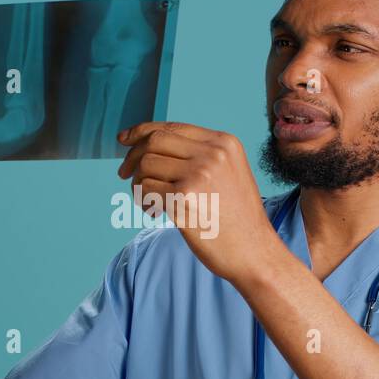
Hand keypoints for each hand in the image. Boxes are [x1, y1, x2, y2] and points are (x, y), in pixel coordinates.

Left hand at [116, 122, 278, 282]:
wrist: (254, 252)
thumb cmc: (238, 218)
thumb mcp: (230, 172)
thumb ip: (200, 155)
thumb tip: (152, 144)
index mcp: (224, 142)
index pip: (173, 127)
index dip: (142, 131)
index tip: (124, 139)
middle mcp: (212, 153)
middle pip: (154, 140)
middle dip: (133, 155)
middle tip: (124, 173)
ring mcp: (198, 174)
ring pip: (146, 165)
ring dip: (137, 183)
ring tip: (148, 201)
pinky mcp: (183, 199)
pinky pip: (145, 189)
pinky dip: (142, 200)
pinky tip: (153, 212)